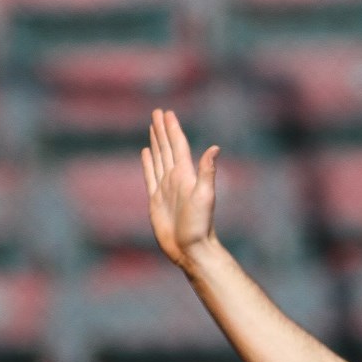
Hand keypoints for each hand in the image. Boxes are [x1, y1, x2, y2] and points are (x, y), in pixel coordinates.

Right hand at [142, 108, 219, 270]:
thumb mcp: (205, 196)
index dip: (172, 129)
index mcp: (186, 175)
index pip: (178, 146)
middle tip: (158, 112)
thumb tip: (215, 148)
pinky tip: (146, 153)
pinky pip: (150, 176)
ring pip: (159, 159)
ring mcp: (165, 188)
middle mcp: (175, 178)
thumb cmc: (200, 226)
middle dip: (162, 130)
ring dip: (156, 142)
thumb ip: (207, 172)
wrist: (191, 249)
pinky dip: (148, 163)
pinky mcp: (156, 200)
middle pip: (167, 148)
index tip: (167, 113)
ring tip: (152, 127)